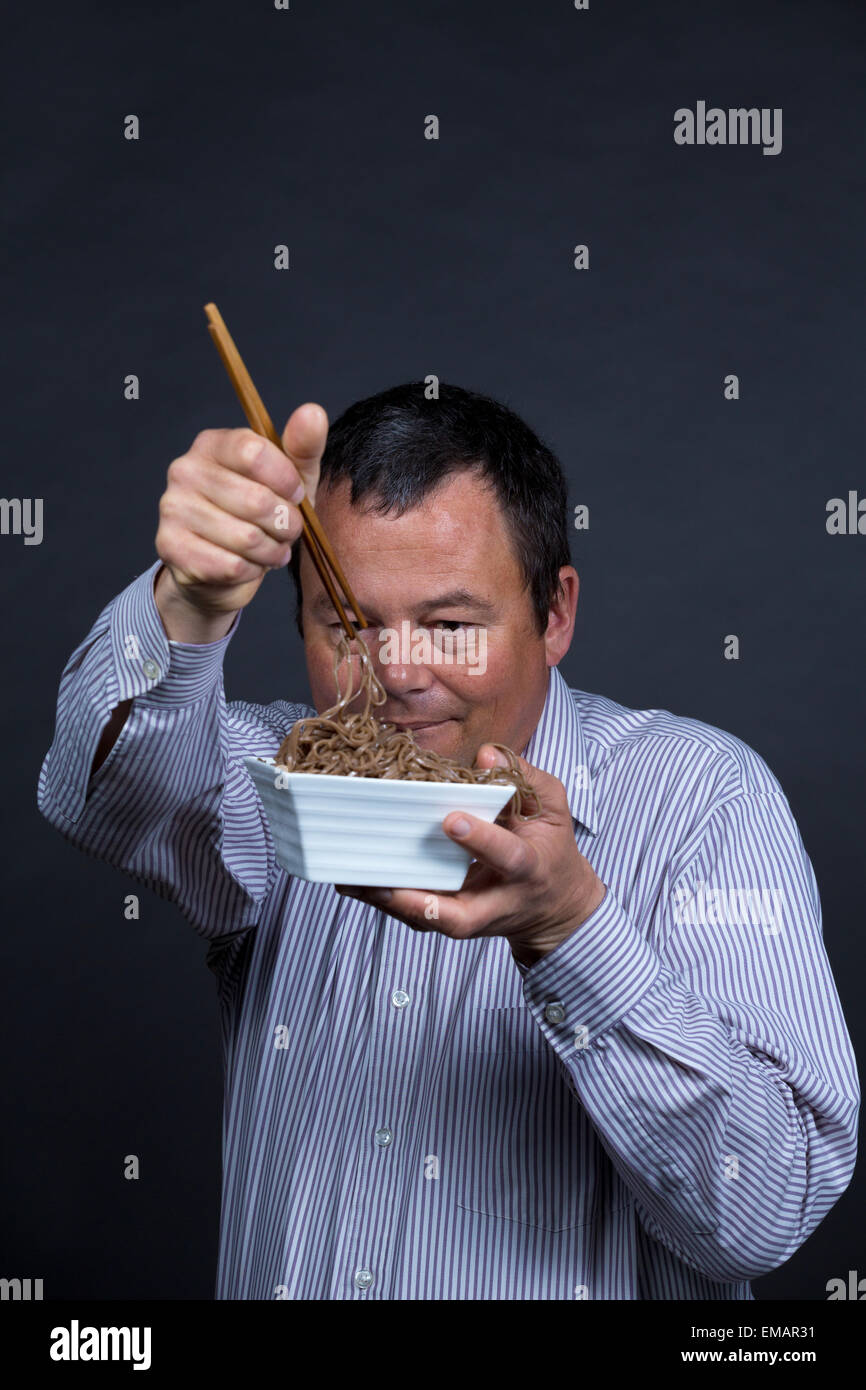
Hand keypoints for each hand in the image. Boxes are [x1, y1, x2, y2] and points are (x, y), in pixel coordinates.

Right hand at [154, 403, 327, 633]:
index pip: (255, 452)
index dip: (286, 480)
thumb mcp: (289, 481)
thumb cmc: (259, 517)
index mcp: (212, 444)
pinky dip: (251, 571)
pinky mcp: (170, 547)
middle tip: (287, 530)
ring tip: (272, 549)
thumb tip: (313, 412)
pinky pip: (230, 565)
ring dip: (272, 551)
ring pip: (246, 538)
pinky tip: (250, 565)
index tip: (294, 494)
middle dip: (286, 523)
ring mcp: (172, 508)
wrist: (220, 567)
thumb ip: (303, 448)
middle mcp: (184, 470)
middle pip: (256, 500)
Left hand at [335, 747, 606, 965]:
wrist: (554, 908)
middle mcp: (497, 902)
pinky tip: (354, 881)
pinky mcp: (451, 922)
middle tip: (379, 878)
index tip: (450, 820)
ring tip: (350, 878)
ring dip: (387, 903)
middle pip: (456, 915)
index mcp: (528, 869)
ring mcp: (472, 919)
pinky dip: (385, 900)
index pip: (507, 856)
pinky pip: (415, 915)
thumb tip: (486, 755)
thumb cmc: (550, 848)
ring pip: (427, 921)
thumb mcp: (552, 808)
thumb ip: (525, 778)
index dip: (480, 840)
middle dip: (418, 899)